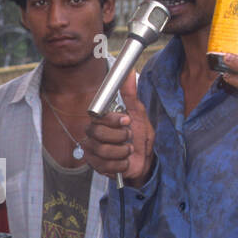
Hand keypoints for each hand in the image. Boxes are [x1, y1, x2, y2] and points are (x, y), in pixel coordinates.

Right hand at [84, 69, 154, 187]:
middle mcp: (93, 133)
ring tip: (129, 150)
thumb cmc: (139, 135)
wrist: (145, 159)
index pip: (98, 117)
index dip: (113, 120)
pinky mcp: (95, 165)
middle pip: (98, 134)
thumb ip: (130, 93)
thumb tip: (128, 71)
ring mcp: (92, 150)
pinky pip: (105, 166)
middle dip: (119, 137)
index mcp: (101, 119)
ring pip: (102, 150)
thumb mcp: (138, 113)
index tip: (127, 121)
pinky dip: (120, 165)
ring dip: (122, 151)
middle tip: (129, 137)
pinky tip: (125, 161)